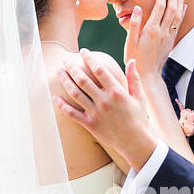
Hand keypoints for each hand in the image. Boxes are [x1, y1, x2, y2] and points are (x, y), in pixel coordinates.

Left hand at [52, 51, 159, 170]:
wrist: (135, 142)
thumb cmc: (138, 118)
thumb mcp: (139, 97)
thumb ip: (134, 78)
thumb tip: (132, 61)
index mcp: (116, 92)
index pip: (99, 70)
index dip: (89, 59)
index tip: (83, 51)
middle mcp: (104, 101)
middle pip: (83, 80)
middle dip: (72, 67)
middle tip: (65, 59)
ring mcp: (96, 113)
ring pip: (75, 94)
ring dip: (65, 81)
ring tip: (58, 71)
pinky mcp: (90, 124)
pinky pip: (72, 114)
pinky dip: (62, 106)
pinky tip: (54, 98)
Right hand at [123, 0, 186, 81]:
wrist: (148, 76)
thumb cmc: (135, 59)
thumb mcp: (130, 43)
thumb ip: (134, 24)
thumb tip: (138, 8)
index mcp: (151, 30)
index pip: (159, 6)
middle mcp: (162, 31)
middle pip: (171, 8)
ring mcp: (168, 36)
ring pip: (178, 14)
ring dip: (179, 1)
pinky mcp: (171, 41)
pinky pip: (179, 23)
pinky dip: (182, 12)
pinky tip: (182, 5)